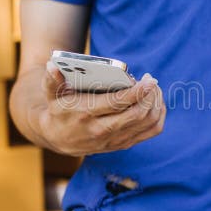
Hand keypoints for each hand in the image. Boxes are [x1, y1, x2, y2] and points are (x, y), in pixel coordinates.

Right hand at [37, 64, 165, 156]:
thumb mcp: (52, 95)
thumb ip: (52, 80)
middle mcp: (101, 130)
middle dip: (149, 96)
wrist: (58, 138)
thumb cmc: (59, 109)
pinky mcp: (123, 144)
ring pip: (146, 123)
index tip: (148, 80)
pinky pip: (150, 131)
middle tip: (151, 81)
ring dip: (155, 104)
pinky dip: (158, 116)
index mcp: (85, 114)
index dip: (136, 93)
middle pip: (136, 115)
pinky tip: (156, 102)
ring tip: (153, 89)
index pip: (116, 104)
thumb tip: (52, 65)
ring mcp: (114, 140)